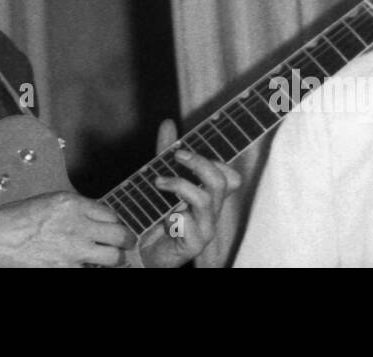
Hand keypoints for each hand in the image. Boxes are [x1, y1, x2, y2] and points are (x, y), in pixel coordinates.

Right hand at [0, 191, 134, 266]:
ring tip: (114, 259)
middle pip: (120, 234)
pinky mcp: (67, 268)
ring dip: (115, 259)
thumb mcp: (48, 201)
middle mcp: (79, 224)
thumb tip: (91, 218)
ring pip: (113, 257)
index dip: (115, 222)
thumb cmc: (16, 218)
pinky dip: (92, 268)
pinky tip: (89, 266)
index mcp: (73, 203)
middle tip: (127, 244)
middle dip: (127, 240)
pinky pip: (91, 271)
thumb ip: (73, 209)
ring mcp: (75, 249)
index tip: (115, 227)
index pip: (110, 213)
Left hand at [138, 119, 242, 267]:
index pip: (230, 176)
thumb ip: (165, 152)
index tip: (187, 149)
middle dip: (200, 163)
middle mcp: (212, 211)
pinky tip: (162, 216)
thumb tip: (168, 122)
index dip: (218, 161)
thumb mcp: (161, 178)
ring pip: (207, 200)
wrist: (142, 250)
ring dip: (180, 185)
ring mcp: (205, 229)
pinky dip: (174, 215)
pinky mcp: (193, 245)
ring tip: (158, 182)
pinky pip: (188, 224)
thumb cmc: (156, 213)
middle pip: (223, 182)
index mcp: (210, 195)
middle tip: (176, 155)